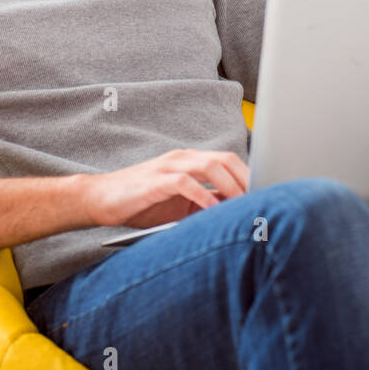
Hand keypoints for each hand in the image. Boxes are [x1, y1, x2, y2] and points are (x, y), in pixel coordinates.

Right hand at [80, 148, 249, 228]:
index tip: (268, 195)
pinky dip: (203, 196)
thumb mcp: (180, 204)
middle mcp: (183, 158)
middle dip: (247, 179)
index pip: (230, 161)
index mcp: (191, 161)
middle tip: (261, 202)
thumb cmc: (142, 204)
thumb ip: (207, 201)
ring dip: (231, 186)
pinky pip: (186, 183)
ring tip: (244, 206)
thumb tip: (240, 211)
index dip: (250, 176)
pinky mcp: (154, 181)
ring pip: (210, 166)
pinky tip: (213, 211)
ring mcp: (168, 166)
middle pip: (225, 159)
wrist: (100, 199)